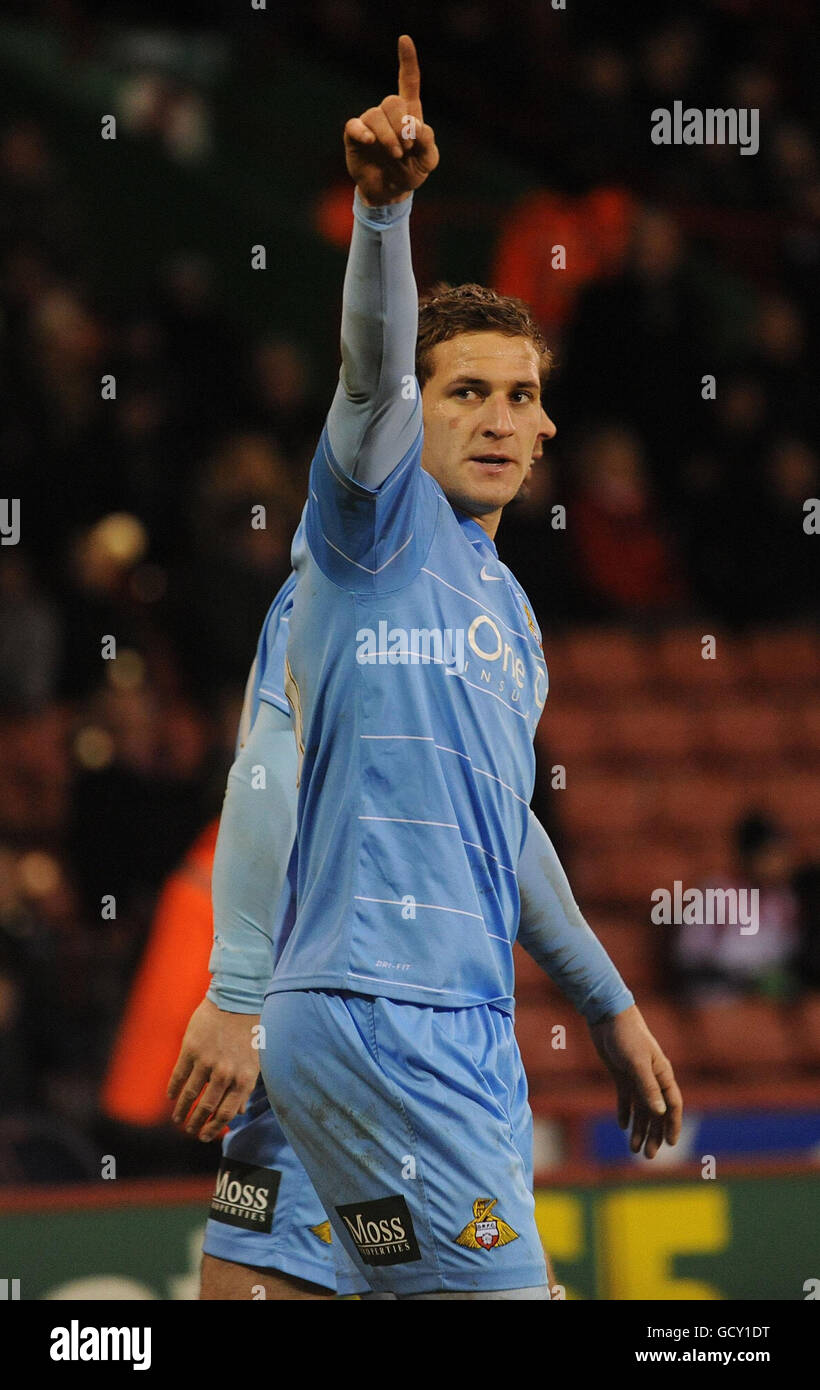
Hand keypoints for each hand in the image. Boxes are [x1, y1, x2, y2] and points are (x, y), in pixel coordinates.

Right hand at [167, 997, 260, 1141]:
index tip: (205, 1136)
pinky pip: (179, 1076)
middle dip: (196, 1124)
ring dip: (182, 1110)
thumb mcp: (256, 1059)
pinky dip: (173, 1089)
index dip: (214, 1129)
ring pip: (190, 1095)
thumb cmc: (250, 1029)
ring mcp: (207, 1061)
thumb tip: (241, 1112)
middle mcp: (226, 1073)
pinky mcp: (191, 1049)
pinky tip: (170, 1097)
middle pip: (207, 1108)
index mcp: (244, 1078)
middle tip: (189, 1131)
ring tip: (177, 1119)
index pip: (227, 1114)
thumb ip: (247, 1087)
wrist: (239, 998)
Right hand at [344, 34, 438, 205]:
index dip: (407, 61)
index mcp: (409, 114)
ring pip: (375, 115)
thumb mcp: (428, 161)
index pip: (408, 81)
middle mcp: (388, 115)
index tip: (404, 39)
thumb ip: (428, 143)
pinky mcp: (355, 137)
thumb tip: (415, 127)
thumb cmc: (411, 173)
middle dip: (402, 124)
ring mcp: (370, 124)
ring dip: (389, 136)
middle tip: (406, 148)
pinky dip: (363, 131)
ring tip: (396, 154)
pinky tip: (369, 141)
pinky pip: (355, 125)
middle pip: (392, 101)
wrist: (390, 193)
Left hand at [589, 1004, 682, 1159]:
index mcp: (662, 1074)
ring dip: (639, 1128)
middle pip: (656, 1112)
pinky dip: (625, 1112)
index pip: (672, 1105)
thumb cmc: (626, 1035)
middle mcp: (652, 1078)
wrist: (607, 1015)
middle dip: (653, 1134)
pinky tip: (623, 1126)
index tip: (670, 1144)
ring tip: (633, 1149)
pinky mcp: (621, 1073)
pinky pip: (626, 1098)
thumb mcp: (636, 1062)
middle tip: (648, 1155)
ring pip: (641, 1108)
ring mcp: (636, 1076)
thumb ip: (648, 1087)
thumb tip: (659, 1112)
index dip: (672, 1125)